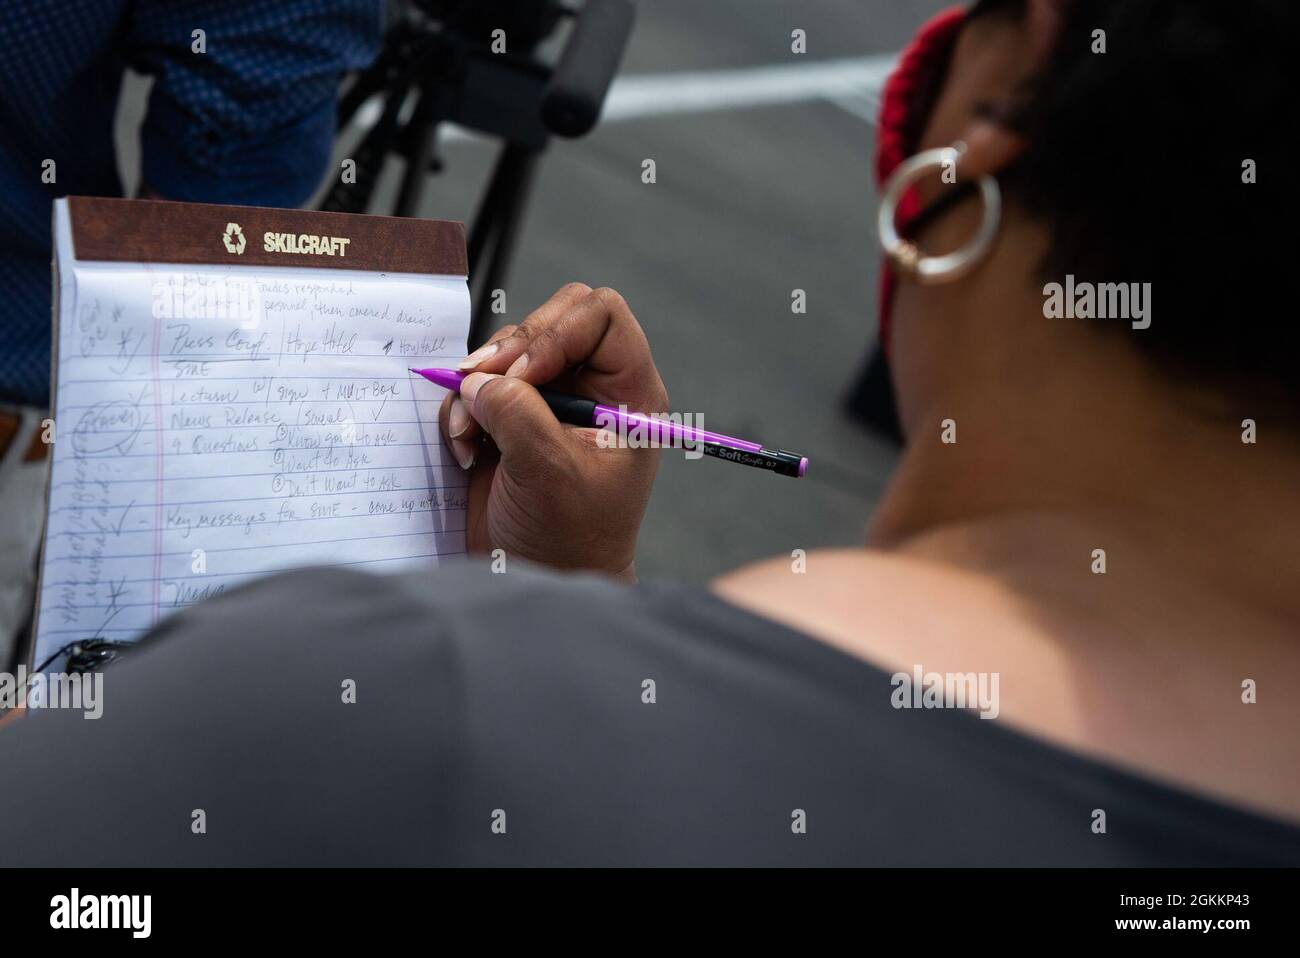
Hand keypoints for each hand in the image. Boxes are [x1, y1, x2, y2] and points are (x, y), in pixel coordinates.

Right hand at [438, 284, 667, 577]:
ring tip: (470, 435)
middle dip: (510, 350)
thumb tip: (479, 379)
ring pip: (508, 349)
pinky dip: (461, 407)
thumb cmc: (569, 537)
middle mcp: (591, 387)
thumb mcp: (550, 473)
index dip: (557, 331)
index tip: (525, 376)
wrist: (540, 581)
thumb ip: (518, 414)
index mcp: (627, 394)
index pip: (601, 314)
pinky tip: (466, 450)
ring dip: (479, 384)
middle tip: (481, 386)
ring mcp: (549, 399)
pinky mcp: (510, 417)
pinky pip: (478, 383)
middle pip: (552, 318)